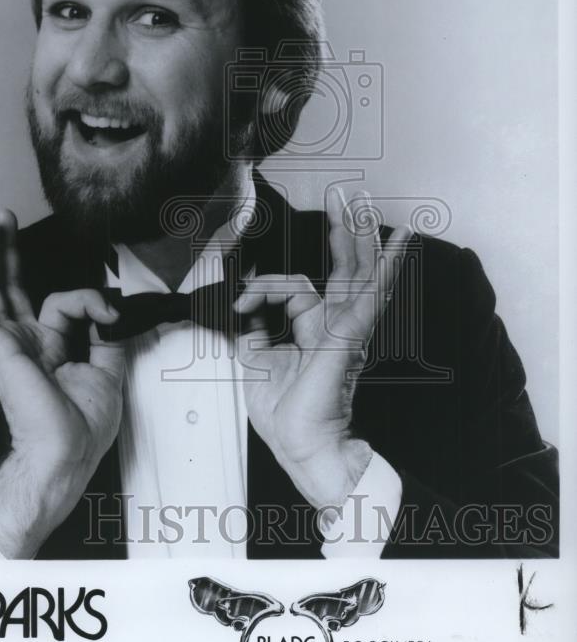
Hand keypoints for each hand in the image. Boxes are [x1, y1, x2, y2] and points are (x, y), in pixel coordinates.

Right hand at [0, 209, 124, 556]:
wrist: (66, 454)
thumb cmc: (83, 426)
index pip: (64, 301)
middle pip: (12, 284)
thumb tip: (109, 306)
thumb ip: (105, 334)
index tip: (109, 311)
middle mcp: (25, 340)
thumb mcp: (108, 369)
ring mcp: (8, 343)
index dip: (90, 298)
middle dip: (9, 246)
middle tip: (4, 215)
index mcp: (50, 346)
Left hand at [234, 187, 410, 510]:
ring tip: (364, 201)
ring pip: (357, 269)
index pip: (296, 287)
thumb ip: (254, 330)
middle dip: (345, 229)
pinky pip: (370, 294)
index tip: (241, 304)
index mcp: (317, 329)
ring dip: (360, 232)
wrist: (302, 444)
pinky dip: (387, 266)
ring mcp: (347, 327)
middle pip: (345, 267)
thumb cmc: (287, 414)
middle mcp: (337, 323)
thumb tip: (245, 310)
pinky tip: (401, 243)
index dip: (263, 287)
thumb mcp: (256, 361)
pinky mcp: (348, 334)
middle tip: (346, 197)